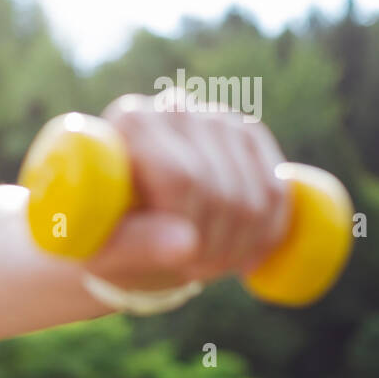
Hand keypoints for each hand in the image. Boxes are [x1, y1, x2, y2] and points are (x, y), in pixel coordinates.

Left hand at [82, 87, 291, 291]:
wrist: (121, 219)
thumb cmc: (102, 232)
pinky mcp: (248, 135)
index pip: (182, 178)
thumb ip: (134, 244)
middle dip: (211, 247)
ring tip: (204, 262)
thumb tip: (185, 244)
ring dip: (237, 246)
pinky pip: (277, 192)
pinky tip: (242, 255)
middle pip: (220, 191)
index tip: (176, 261)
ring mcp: (216, 118)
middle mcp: (174, 109)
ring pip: (255, 196)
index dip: (187, 230)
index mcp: (131, 123)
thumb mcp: (101, 247)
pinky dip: (266, 234)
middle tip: (188, 269)